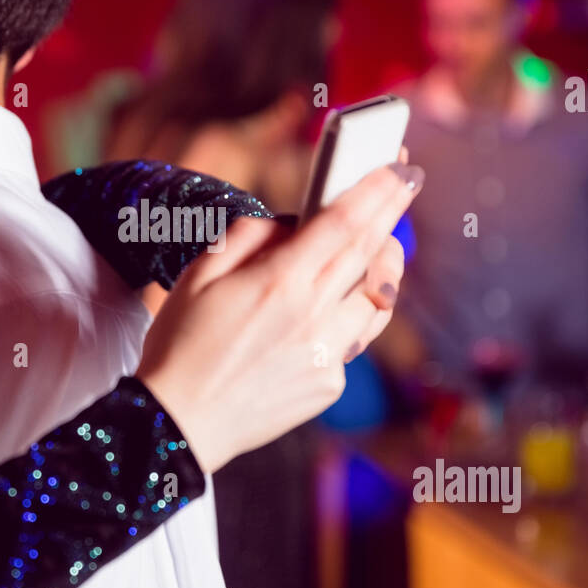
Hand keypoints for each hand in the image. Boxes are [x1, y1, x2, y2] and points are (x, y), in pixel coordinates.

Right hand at [137, 162, 421, 472]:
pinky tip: (334, 307)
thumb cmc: (181, 344)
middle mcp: (312, 317)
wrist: (178, 422)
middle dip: (394, 211)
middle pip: (370, 253)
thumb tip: (291, 223)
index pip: (342, 223)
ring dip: (384, 267)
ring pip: (377, 300)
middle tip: (409, 183)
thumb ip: (250, 236)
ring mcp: (327, 355)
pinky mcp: (328, 384)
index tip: (399, 165)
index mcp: (279, 283)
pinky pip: (354, 339)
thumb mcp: (198, 274)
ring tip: (384, 244)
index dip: (376, 189)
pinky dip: (351, 315)